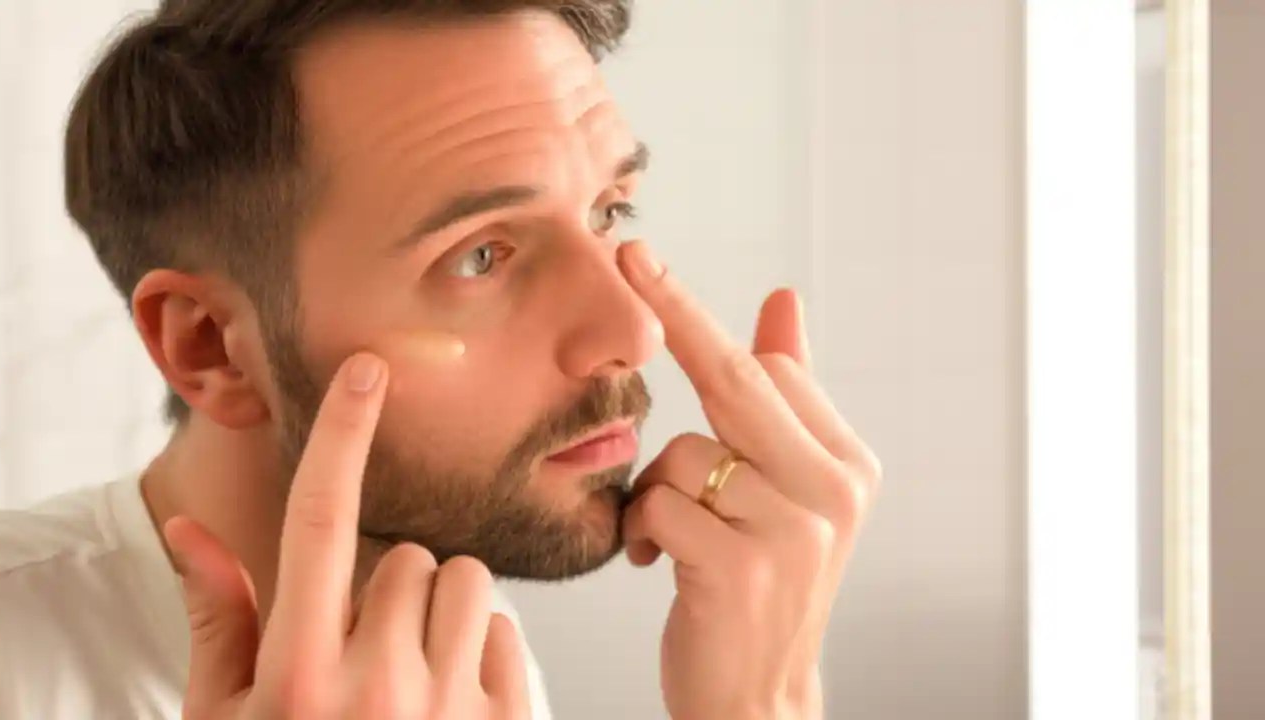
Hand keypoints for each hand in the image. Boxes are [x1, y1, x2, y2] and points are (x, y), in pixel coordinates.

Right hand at [162, 353, 529, 719]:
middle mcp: (376, 690)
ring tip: (409, 669)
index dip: (341, 435)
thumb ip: (219, 624)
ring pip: (466, 580)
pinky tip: (446, 701)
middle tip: (363, 649)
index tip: (365, 370)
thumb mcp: (226, 719)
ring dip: (440, 608)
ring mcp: (447, 711)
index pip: (318, 523)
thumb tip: (190, 530)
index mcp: (298, 677)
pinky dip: (481, 653)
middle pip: (406, 557)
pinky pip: (508, 631)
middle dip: (386, 587)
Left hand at [619, 242, 881, 719]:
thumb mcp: (786, 489)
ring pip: (684, 456)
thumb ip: (785, 399)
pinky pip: (661, 508)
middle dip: (674, 311)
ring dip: (655, 491)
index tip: (647, 260)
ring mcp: (792, 533)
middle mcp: (832, 492)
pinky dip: (641, 530)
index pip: (768, 371)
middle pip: (738, 381)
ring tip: (668, 534)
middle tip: (629, 253)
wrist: (755, 695)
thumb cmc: (761, 581)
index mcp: (845, 465)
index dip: (697, 319)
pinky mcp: (741, 571)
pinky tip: (657, 563)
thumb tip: (784, 297)